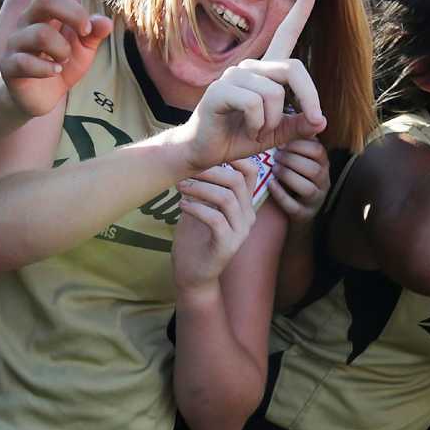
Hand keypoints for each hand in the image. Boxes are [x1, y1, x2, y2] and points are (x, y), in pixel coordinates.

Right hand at [0, 0, 112, 117]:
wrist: (31, 100)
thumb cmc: (57, 67)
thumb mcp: (82, 52)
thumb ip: (92, 35)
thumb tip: (106, 22)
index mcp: (47, 12)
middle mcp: (28, 20)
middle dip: (72, 13)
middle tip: (85, 32)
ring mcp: (16, 42)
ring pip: (39, 33)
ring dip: (62, 50)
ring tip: (63, 62)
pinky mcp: (10, 66)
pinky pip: (26, 61)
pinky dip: (47, 69)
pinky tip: (53, 73)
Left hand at [174, 159, 260, 289]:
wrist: (192, 275)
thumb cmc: (194, 239)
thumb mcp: (199, 206)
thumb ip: (203, 186)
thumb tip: (192, 159)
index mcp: (244, 204)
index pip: (250, 172)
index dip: (232, 158)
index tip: (205, 154)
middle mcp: (248, 216)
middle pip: (237, 181)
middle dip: (210, 171)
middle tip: (186, 169)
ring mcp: (240, 232)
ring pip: (227, 199)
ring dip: (200, 189)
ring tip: (179, 187)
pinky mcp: (227, 246)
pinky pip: (216, 219)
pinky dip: (196, 208)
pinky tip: (181, 206)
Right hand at [178, 0, 326, 170]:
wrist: (206, 151)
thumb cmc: (239, 137)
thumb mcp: (277, 133)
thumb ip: (298, 125)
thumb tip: (321, 121)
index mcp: (265, 71)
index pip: (286, 34)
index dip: (300, 10)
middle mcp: (250, 66)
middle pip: (293, 69)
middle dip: (309, 99)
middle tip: (312, 123)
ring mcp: (233, 75)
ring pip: (274, 93)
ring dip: (272, 122)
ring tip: (257, 131)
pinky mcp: (220, 89)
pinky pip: (254, 103)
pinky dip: (256, 125)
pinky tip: (246, 131)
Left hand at [266, 137, 329, 223]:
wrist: (293, 207)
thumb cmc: (291, 173)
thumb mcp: (297, 155)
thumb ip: (295, 138)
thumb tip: (288, 114)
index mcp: (323, 164)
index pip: (318, 151)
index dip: (300, 145)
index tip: (282, 142)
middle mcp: (323, 181)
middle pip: (314, 170)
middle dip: (292, 161)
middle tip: (275, 156)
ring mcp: (315, 199)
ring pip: (308, 188)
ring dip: (289, 176)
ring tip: (273, 169)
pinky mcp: (304, 214)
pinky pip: (295, 207)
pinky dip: (281, 195)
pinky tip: (270, 184)